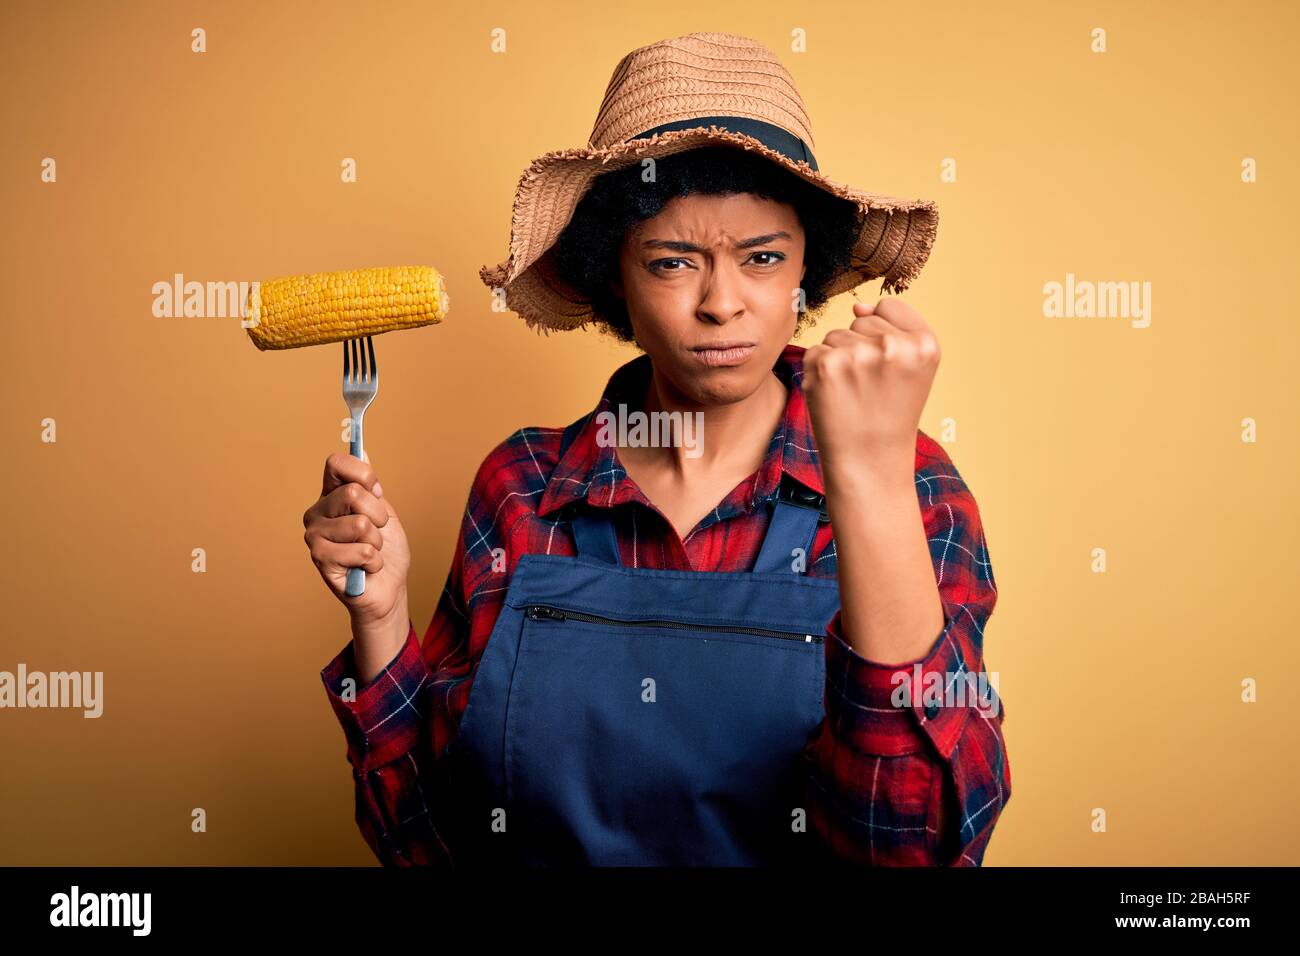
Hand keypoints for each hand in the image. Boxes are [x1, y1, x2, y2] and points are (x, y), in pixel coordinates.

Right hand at [303, 452, 411, 671]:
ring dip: (376, 542)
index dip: (364, 473)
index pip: (336, 463)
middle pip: (353, 492)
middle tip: (377, 532)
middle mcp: (318, 511)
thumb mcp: (384, 512)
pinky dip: (373, 561)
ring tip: (369, 552)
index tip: (376, 490)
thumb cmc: (386, 550)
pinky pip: (360, 550)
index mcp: (331, 495)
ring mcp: (314, 535)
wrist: (388, 587)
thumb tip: (362, 450)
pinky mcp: (319, 559)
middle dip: (379, 515)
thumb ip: (369, 485)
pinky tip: (365, 568)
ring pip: (359, 524)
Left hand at [801, 297, 940, 473]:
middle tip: (870, 388)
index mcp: (925, 344)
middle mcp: (893, 345)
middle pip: (861, 320)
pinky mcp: (825, 364)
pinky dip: (818, 372)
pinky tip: (834, 396)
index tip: (888, 367)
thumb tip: (857, 305)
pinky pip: (815, 351)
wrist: (869, 461)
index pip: (890, 306)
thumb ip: (893, 328)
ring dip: (839, 359)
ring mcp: (857, 353)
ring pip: (836, 334)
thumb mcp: (913, 369)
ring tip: (853, 393)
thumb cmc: (890, 413)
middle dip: (861, 347)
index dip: (884, 335)